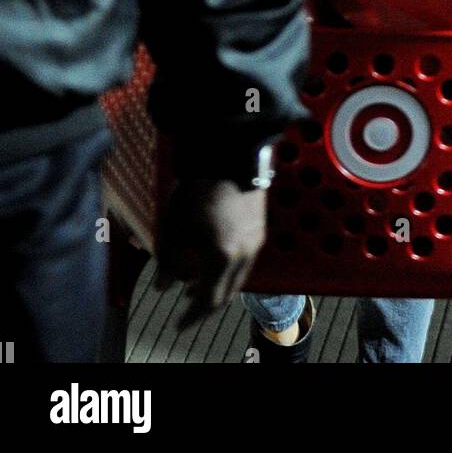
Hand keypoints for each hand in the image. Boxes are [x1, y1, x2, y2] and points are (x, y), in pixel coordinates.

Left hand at [154, 179, 266, 325]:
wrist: (229, 156)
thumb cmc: (197, 190)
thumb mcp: (174, 227)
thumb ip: (168, 262)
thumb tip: (163, 286)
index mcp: (222, 257)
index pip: (209, 300)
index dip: (192, 315)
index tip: (178, 323)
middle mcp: (244, 255)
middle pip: (227, 294)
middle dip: (205, 305)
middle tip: (187, 310)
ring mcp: (255, 242)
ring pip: (238, 278)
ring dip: (218, 286)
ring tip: (195, 286)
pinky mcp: (259, 229)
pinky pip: (244, 261)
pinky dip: (228, 269)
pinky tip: (214, 260)